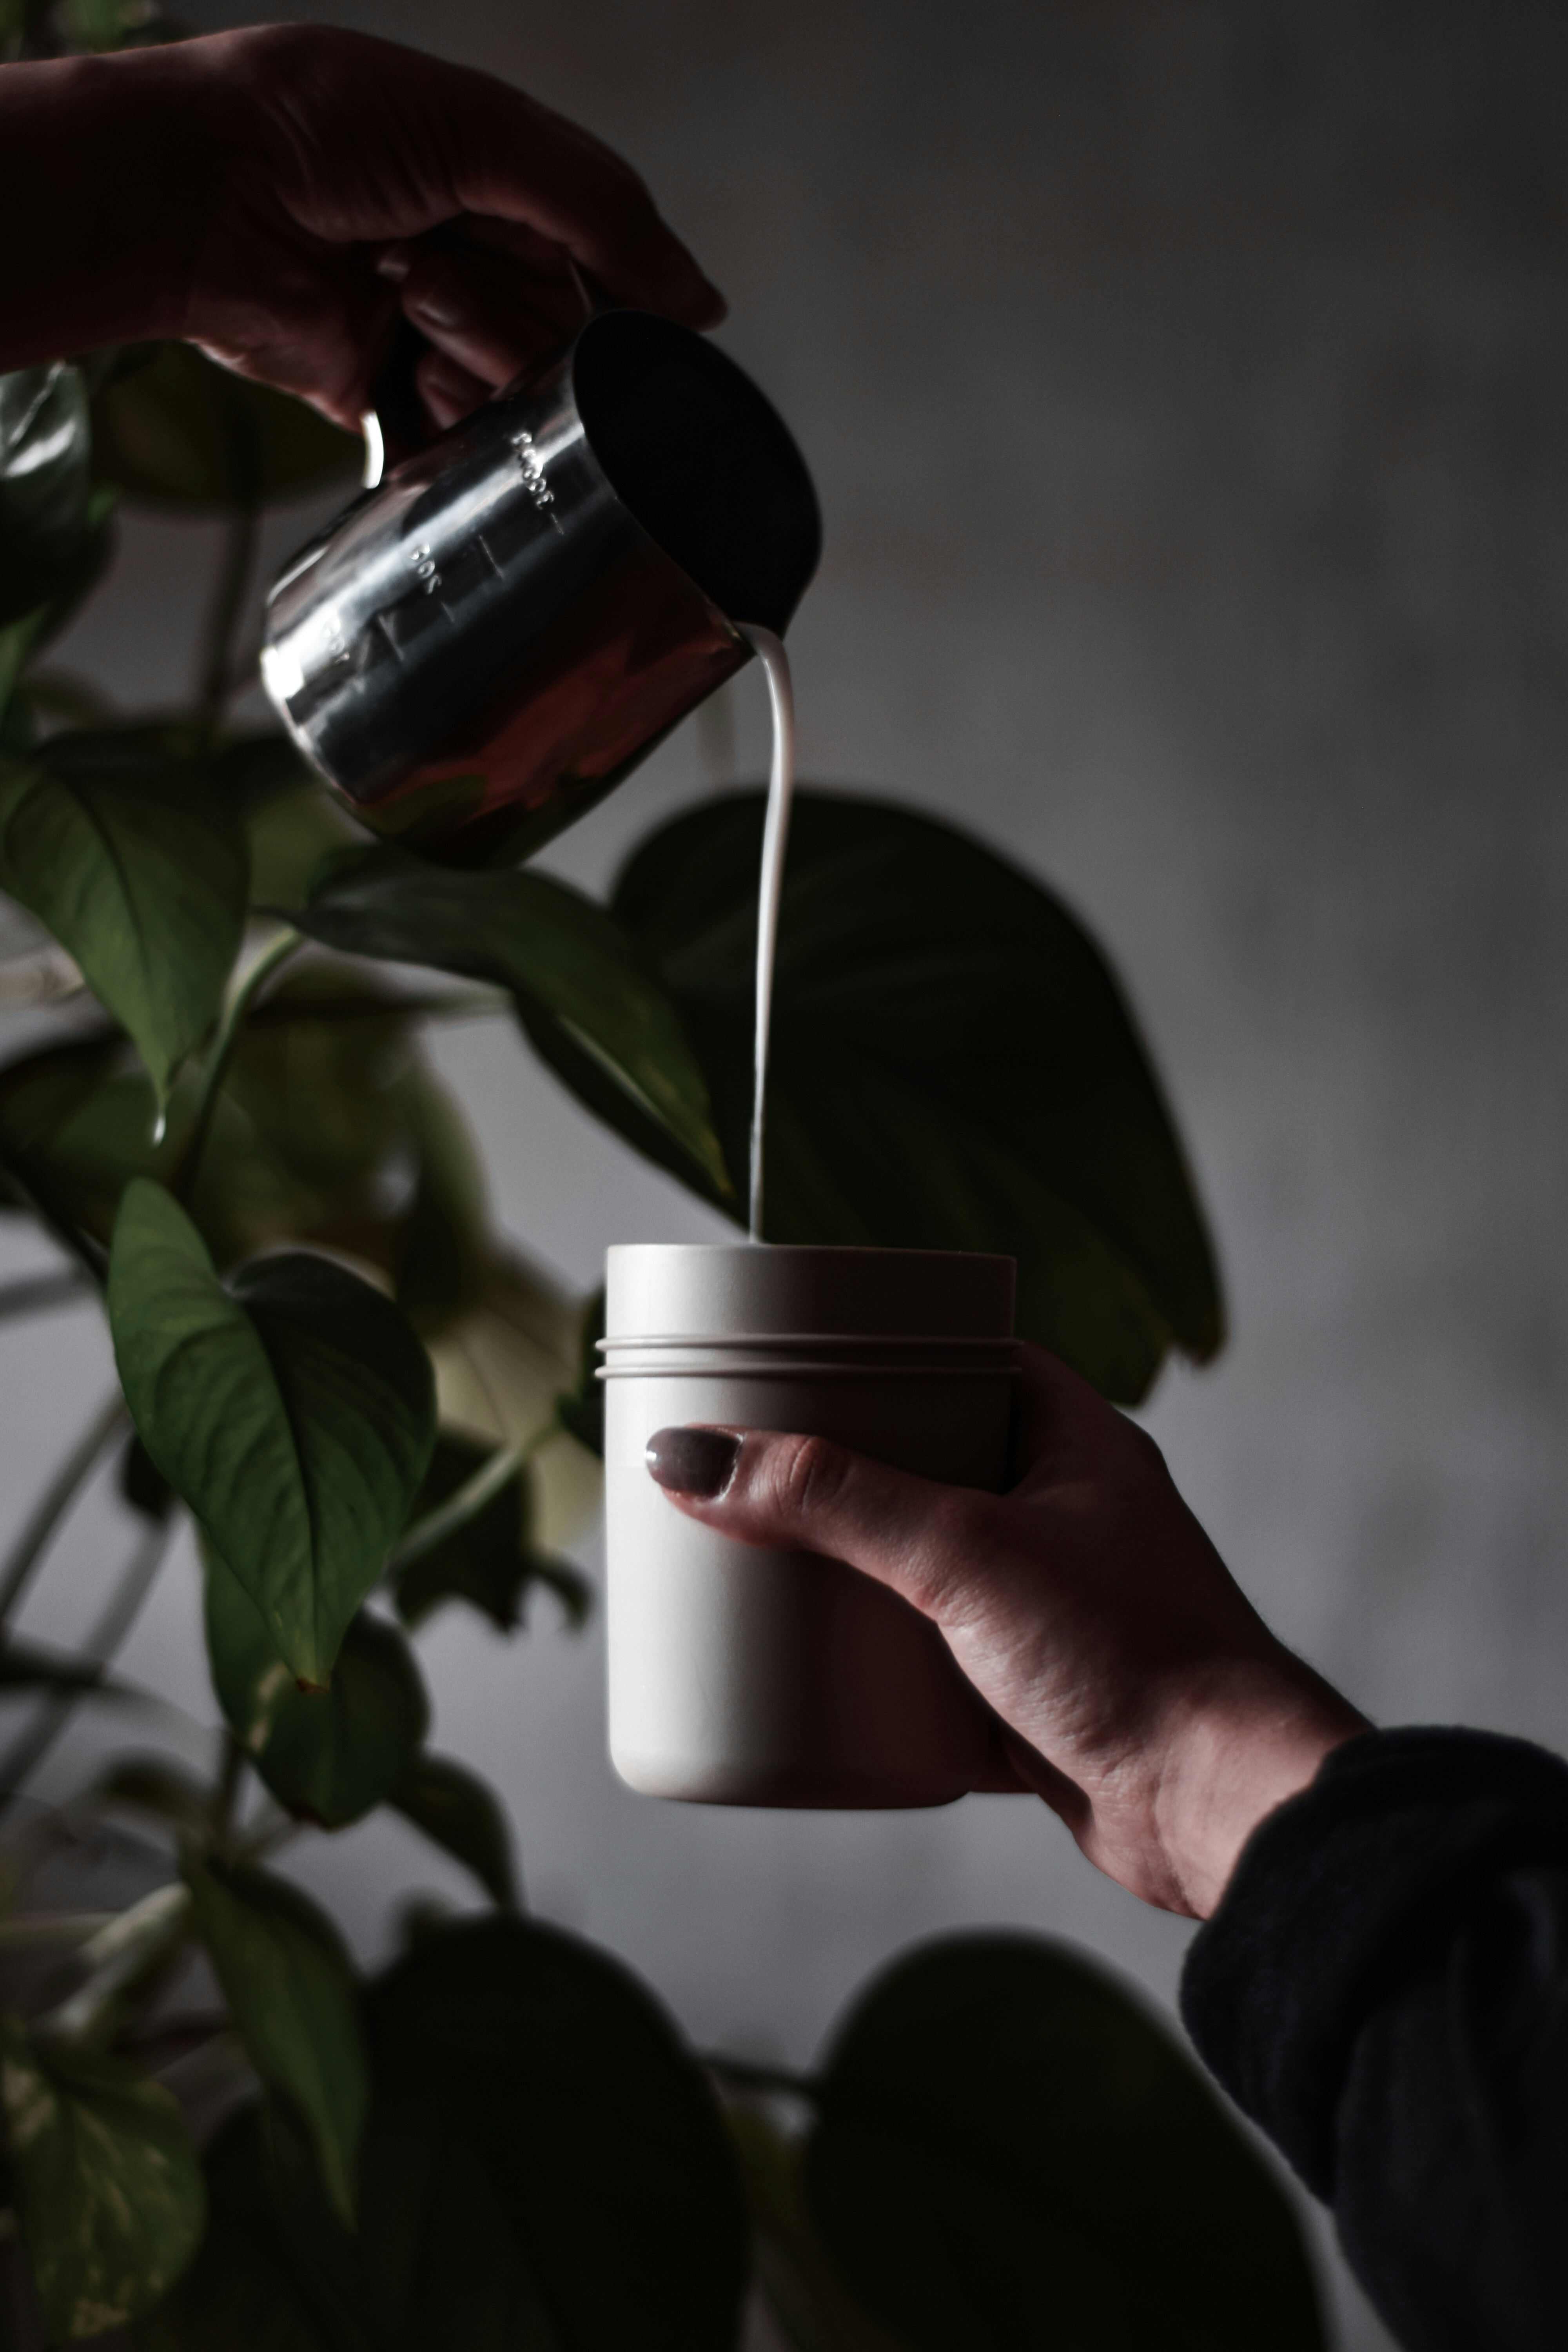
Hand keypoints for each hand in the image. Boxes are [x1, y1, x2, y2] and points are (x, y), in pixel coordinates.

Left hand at [0, 26, 722, 433]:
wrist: (203, 197)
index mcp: (501, 184)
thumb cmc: (317, 126)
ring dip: (474, 348)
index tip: (622, 301)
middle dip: (516, 310)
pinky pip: (459, 435)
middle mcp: (473, 259)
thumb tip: (700, 299)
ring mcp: (431, 331)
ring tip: (403, 300)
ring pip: (520, 386)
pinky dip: (442, 409)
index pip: (608, 257)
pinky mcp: (387, 394)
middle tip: (434, 267)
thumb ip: (602, 207)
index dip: (617, 285)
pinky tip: (403, 366)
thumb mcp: (484, 129)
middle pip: (569, 332)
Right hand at [646, 1347, 1367, 1917]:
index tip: (792, 1353)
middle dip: (838, 1472)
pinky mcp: (1029, 1699)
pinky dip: (872, 1671)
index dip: (880, 1350)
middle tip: (748, 1466)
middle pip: (926, 1464)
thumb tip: (696, 1457)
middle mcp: (1064, 1515)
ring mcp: (1049, 1608)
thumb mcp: (966, 1553)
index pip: (966, 1358)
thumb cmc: (1133, 1655)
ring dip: (849, 1573)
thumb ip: (835, 1501)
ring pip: (923, 1570)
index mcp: (1072, 1443)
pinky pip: (928, 1668)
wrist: (1222, 1809)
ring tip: (755, 1562)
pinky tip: (808, 1672)